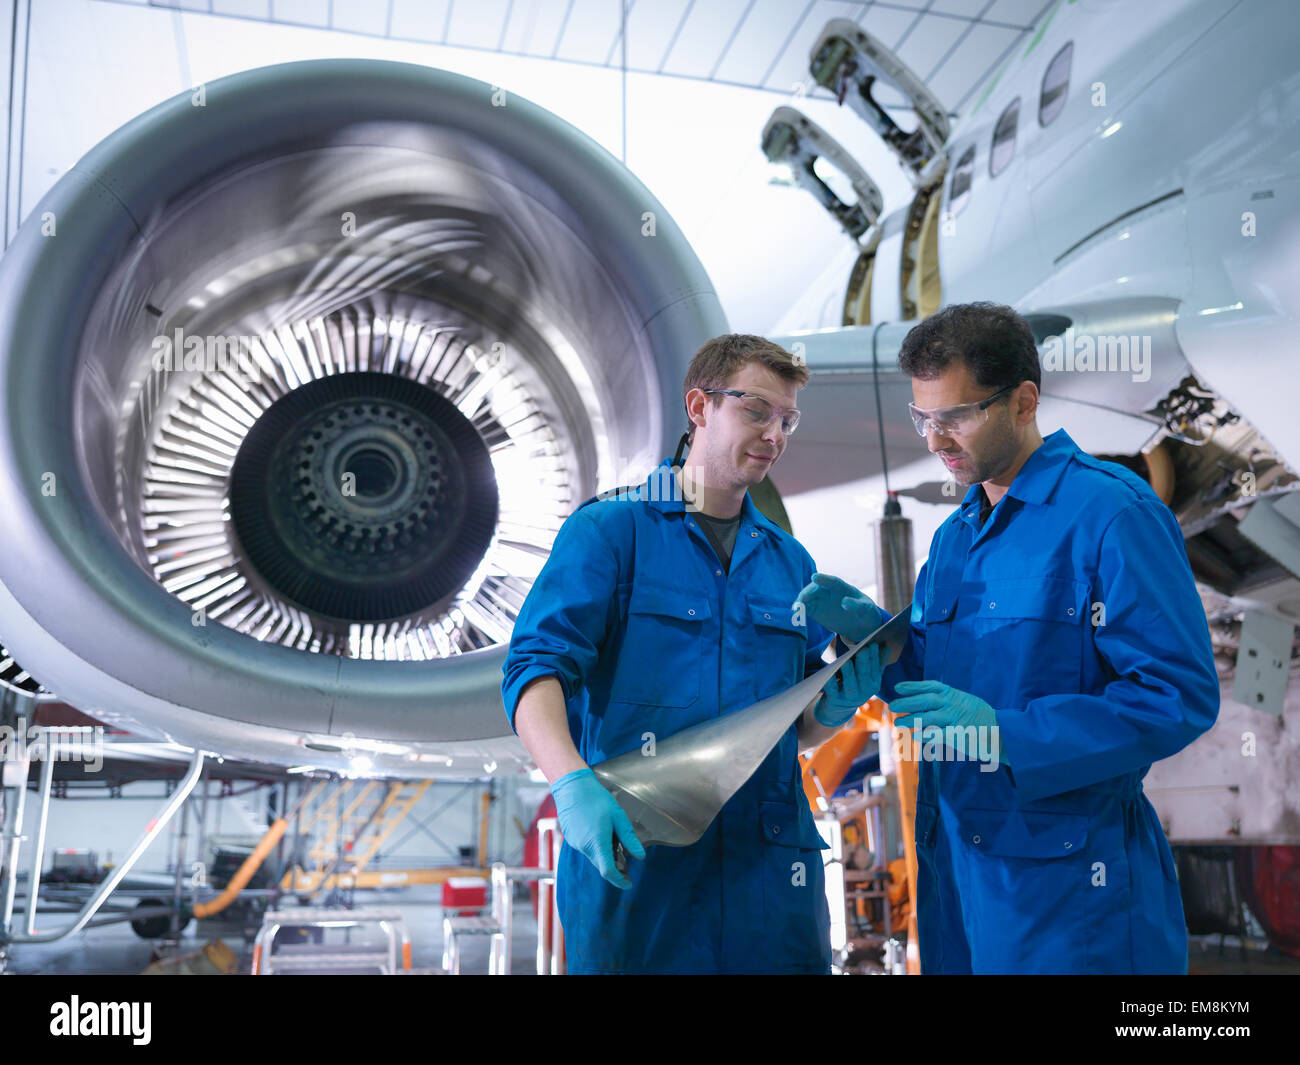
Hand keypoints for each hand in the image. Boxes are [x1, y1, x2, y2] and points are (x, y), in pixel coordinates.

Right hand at [550, 767, 645, 888]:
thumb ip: (629, 838)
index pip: (608, 871)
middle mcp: (584, 846)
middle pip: (600, 865)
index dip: (619, 881)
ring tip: (613, 840)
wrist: (571, 787)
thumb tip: (640, 856)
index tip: (628, 883)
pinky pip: (585, 849)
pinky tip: (600, 833)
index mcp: (597, 842)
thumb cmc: (596, 799)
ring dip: (604, 856)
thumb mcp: (618, 816)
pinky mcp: (570, 839)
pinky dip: (595, 848)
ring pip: (593, 857)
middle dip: (614, 867)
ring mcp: (575, 843)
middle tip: (626, 860)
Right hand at [795, 572, 884, 642]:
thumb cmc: (865, 612)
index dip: (824, 579)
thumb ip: (856, 605)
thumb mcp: (866, 609)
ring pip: (808, 598)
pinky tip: (795, 616)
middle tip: (802, 599)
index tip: (814, 577)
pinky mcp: (815, 610)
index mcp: (843, 588)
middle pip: (816, 589)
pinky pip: (805, 609)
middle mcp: (829, 591)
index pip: (833, 582)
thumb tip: (844, 602)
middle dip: (808, 592)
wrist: (860, 623)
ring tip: (796, 610)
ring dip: (801, 602)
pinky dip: (799, 612)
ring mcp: (820, 600)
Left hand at [814, 644, 882, 726]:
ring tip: (847, 661)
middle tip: (862, 649)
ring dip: (848, 673)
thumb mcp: (869, 678)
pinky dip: (830, 682)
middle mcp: (863, 692)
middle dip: (863, 662)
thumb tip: (886, 646)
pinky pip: (832, 690)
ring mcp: (849, 696)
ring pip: (849, 684)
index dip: (874, 657)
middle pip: (864, 675)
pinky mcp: (835, 699)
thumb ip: (878, 663)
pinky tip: (829, 674)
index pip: (875, 669)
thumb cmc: (856, 687)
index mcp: (873, 684)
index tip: (872, 644)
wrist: (839, 709)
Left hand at [889, 680, 1007, 764]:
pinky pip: (938, 735)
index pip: (930, 686)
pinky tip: (916, 736)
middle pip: (925, 700)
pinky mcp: (959, 735)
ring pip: (928, 717)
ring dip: (911, 720)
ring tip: (898, 723)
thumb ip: (947, 699)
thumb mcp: (965, 701)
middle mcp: (954, 704)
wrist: (1003, 733)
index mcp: (954, 695)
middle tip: (892, 705)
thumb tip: (924, 699)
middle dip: (906, 702)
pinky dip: (926, 735)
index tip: (897, 688)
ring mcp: (956, 720)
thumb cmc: (981, 718)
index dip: (913, 686)